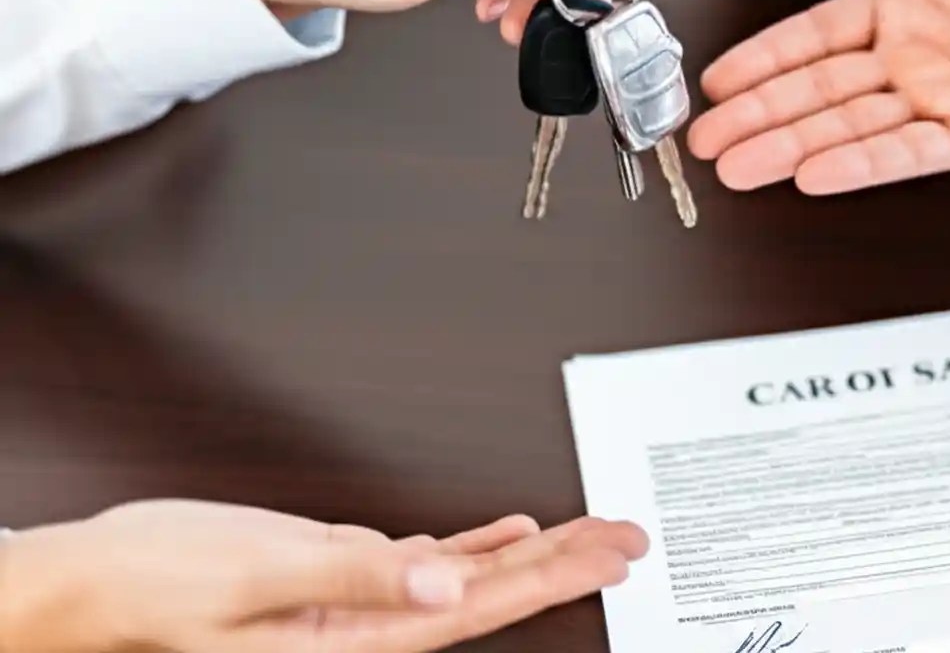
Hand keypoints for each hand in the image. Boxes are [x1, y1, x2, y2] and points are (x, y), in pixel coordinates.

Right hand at [0, 500, 647, 652]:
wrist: (106, 574)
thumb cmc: (160, 584)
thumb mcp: (255, 578)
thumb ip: (352, 578)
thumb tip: (444, 585)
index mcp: (358, 636)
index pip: (480, 609)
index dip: (550, 580)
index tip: (607, 556)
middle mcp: (372, 622)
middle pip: (490, 592)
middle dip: (563, 563)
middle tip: (625, 536)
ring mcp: (361, 595)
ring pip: (466, 574)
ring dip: (529, 551)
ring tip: (589, 532)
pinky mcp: (342, 568)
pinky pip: (425, 559)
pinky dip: (472, 543)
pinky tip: (505, 531)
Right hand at [688, 0, 949, 194]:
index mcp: (907, 7)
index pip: (815, 37)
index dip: (763, 59)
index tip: (717, 81)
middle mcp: (915, 58)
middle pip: (816, 90)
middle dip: (757, 114)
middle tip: (704, 139)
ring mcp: (940, 99)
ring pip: (846, 126)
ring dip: (788, 148)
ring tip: (735, 169)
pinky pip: (905, 153)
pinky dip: (859, 164)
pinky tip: (814, 176)